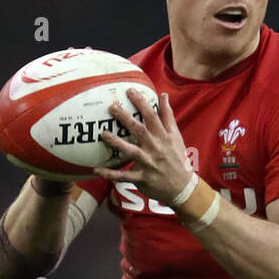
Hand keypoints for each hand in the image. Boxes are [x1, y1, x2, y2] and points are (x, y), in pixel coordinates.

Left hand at [93, 90, 191, 205]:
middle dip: (126, 118)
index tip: (129, 91)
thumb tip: (163, 95)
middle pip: (140, 130)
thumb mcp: (176, 136)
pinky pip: (124, 176)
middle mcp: (155, 148)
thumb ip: (168, 116)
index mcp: (163, 136)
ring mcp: (149, 163)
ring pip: (131, 151)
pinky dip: (110, 174)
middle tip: (112, 107)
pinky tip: (96, 170)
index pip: (152, 116)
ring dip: (117, 143)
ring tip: (104, 134)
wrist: (182, 187)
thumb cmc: (177, 158)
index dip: (141, 103)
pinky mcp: (143, 178)